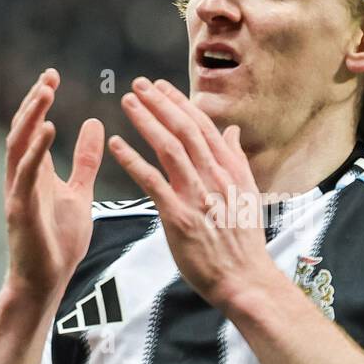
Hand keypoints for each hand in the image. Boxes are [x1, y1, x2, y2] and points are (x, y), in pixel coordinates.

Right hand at [2, 69, 103, 302]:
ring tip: (45, 92)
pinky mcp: (20, 209)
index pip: (33, 128)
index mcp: (35, 172)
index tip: (53, 75)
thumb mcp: (80, 192)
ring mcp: (17, 192)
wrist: (47, 281)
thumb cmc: (59, 241)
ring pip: (18, 146)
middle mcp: (22, 177)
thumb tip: (94, 123)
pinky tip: (47, 129)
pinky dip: (36, 150)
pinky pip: (25, 174)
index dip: (40, 101)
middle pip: (22, 130)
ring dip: (30, 118)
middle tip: (49, 76)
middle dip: (34, 102)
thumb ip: (85, 160)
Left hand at [107, 77, 283, 312]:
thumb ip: (237, 160)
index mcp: (231, 171)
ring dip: (146, 122)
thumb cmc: (244, 242)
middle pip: (184, 130)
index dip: (180, 104)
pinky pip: (152, 182)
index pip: (203, 127)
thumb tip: (232, 131)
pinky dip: (133, 160)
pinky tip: (116, 144)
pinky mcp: (179, 217)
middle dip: (160, 104)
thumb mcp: (248, 194)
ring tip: (128, 103)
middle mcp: (215, 178)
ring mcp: (197, 196)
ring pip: (169, 149)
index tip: (161, 86)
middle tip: (138, 84)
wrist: (245, 279)